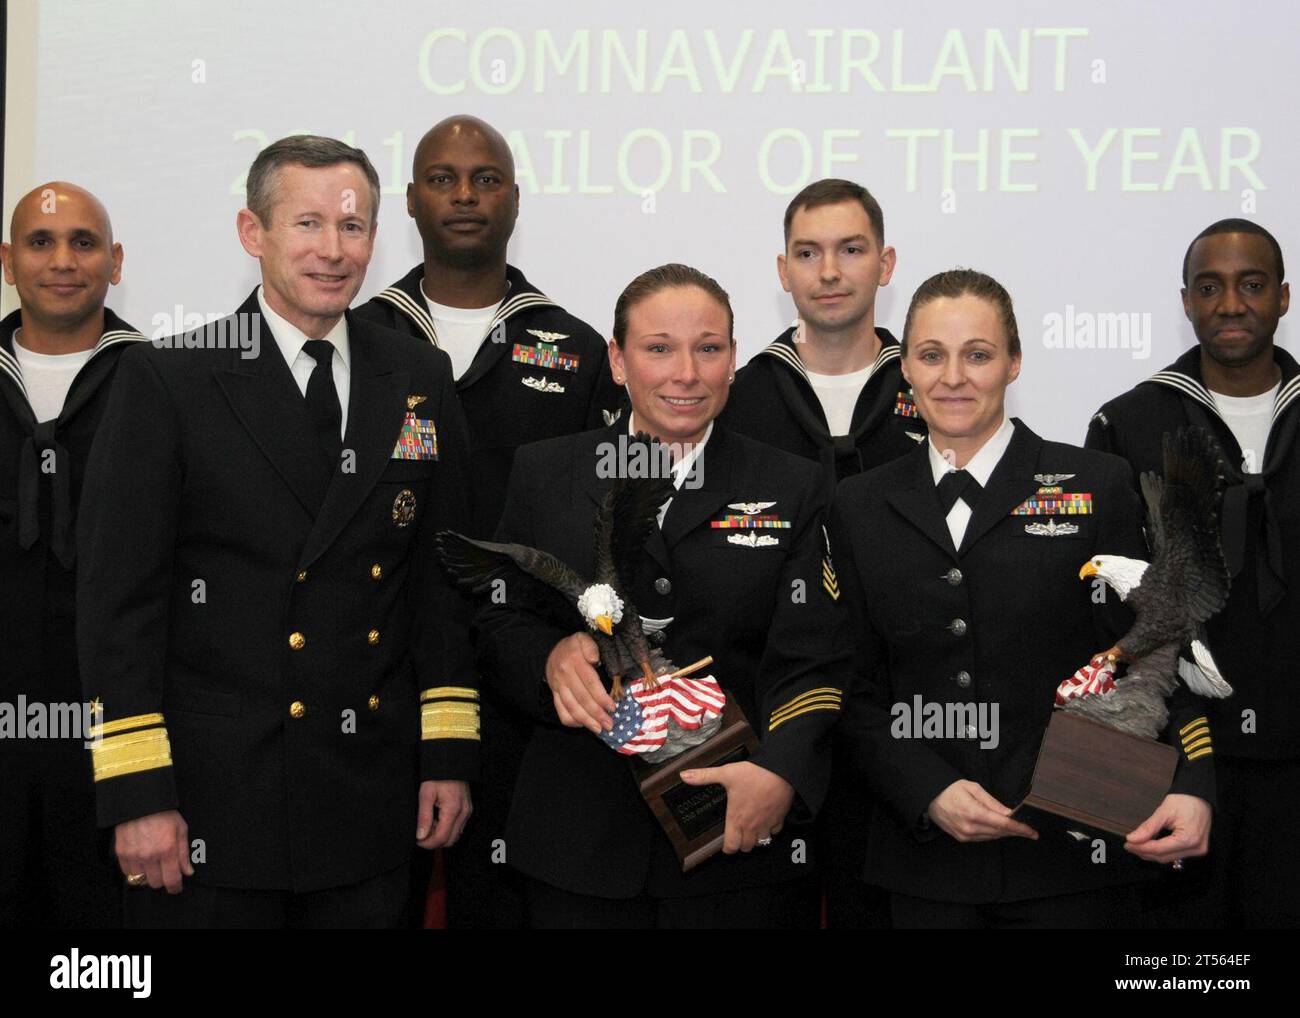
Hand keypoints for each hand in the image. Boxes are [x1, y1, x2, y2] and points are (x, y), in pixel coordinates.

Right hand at [115, 810, 193, 892]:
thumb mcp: (181, 830)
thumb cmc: (164, 814)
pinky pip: (128, 872)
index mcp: (167, 849)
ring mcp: (134, 855)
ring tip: (152, 864)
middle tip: (165, 871)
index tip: (176, 888)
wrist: (140, 801)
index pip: (171, 879)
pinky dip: (135, 870)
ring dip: (147, 875)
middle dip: (162, 880)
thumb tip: (187, 872)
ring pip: (140, 880)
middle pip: (156, 883)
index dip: (175, 887)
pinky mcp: (121, 853)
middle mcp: (150, 855)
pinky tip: (141, 861)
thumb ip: (184, 853)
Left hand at [417, 780, 471, 848]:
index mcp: (453, 810)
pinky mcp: (467, 810)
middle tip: (422, 834)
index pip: (441, 838)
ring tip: (430, 825)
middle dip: (434, 842)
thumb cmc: (438, 775)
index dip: (428, 843)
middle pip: (450, 841)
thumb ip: (423, 816)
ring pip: (455, 836)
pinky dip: (448, 829)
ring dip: (441, 835)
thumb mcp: (426, 794)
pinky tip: (438, 820)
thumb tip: (420, 835)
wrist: (451, 762)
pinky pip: (459, 827)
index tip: (417, 840)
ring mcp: (467, 812)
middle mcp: (463, 813)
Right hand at [544, 632, 613, 733]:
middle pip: (582, 698)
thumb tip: (595, 659)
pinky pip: (560, 710)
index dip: (601, 697)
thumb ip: (591, 646)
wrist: (551, 651)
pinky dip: (571, 720)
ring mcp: (558, 686)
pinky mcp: (554, 694)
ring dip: (586, 721)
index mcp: (574, 661)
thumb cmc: (574, 646)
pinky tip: (582, 725)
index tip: (612, 707)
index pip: (590, 682)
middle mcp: (565, 675)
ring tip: (598, 729)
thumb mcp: (583, 639)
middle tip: (609, 724)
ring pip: (571, 707)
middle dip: (596, 714)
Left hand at [679, 761, 794, 852]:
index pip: (731, 846)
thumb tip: (684, 776)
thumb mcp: (725, 773)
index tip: (725, 842)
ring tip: (750, 829)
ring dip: (755, 839)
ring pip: (761, 843)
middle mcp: (751, 825)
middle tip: (737, 834)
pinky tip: (765, 820)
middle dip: (740, 844)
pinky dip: (770, 830)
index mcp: (737, 818)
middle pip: (746, 848)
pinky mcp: (779, 819)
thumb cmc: (753, 774)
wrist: (780, 771)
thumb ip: (704, 776)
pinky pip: (775, 832)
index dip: (727, 847)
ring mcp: (766, 824)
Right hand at [927, 780, 1038, 842]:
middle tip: (1029, 831)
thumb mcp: (973, 788)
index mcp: (973, 812)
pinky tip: (999, 829)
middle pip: (1000, 832)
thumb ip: (992, 802)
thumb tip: (1009, 813)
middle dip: (1016, 831)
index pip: (1003, 824)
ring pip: (993, 837)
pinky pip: (983, 838)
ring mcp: (965, 835)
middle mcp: (970, 827)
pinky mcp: (962, 838)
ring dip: (1005, 833)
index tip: (1032, 832)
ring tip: (1016, 829)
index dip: (1020, 829)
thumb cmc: (950, 789)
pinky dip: (993, 833)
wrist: (930, 798)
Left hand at [1125, 793, 1210, 862]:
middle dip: (1144, 852)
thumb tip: (1132, 839)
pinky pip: (1175, 854)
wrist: (1200, 797)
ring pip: (1168, 858)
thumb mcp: (1164, 812)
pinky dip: (1161, 851)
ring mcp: (1197, 850)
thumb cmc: (1185, 801)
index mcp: (1188, 839)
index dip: (1140, 848)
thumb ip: (1148, 827)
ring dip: (1151, 853)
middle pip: (1163, 857)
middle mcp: (1195, 848)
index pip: (1159, 849)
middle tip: (1129, 845)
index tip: (1127, 843)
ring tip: (1136, 845)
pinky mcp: (1196, 849)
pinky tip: (1149, 845)